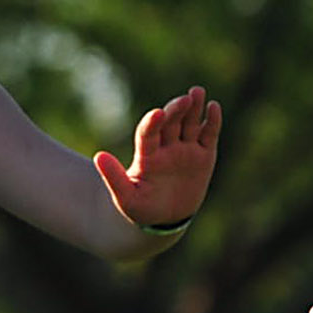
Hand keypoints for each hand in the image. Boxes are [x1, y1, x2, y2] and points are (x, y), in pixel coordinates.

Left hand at [95, 86, 223, 230]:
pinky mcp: (204, 155)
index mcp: (147, 155)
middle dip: (176, 110)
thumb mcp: (126, 198)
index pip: (148, 133)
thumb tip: (98, 156)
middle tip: (184, 99)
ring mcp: (185, 149)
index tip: (157, 113)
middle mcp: (166, 147)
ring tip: (196, 92)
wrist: (166, 220)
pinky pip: (209, 134)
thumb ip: (114, 177)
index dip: (152, 123)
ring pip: (190, 123)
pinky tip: (213, 107)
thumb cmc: (142, 209)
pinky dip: (212, 121)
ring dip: (194, 107)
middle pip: (171, 122)